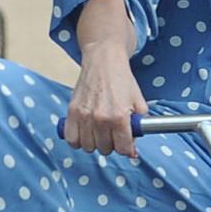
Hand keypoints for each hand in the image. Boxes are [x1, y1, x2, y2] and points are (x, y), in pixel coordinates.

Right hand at [64, 39, 148, 157]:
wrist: (104, 60)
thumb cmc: (122, 79)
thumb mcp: (139, 102)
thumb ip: (138, 127)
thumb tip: (132, 151)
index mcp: (120, 116)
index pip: (123, 149)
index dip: (127, 148)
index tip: (126, 144)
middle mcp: (101, 118)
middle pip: (106, 149)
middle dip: (112, 143)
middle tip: (113, 132)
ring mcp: (84, 116)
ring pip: (88, 147)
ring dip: (95, 142)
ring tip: (100, 131)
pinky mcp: (71, 112)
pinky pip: (72, 139)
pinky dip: (78, 139)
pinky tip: (86, 131)